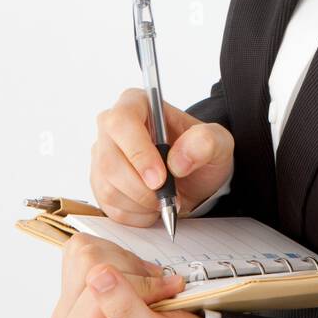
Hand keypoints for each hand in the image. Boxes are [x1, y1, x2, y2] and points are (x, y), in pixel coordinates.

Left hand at [51, 232, 204, 317]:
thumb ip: (124, 308)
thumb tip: (98, 276)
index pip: (95, 284)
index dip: (136, 284)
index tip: (160, 295)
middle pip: (86, 261)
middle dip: (130, 271)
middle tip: (153, 293)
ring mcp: (69, 299)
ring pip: (86, 249)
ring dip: (127, 263)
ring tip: (146, 289)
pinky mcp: (77, 281)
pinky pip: (89, 246)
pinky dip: (120, 256)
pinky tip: (135, 279)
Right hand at [90, 87, 234, 225]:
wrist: (193, 178)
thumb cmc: (200, 152)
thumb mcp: (218, 142)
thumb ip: (206, 142)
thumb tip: (178, 161)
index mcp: (136, 103)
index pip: (122, 122)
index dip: (138, 152)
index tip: (160, 178)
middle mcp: (111, 126)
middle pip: (110, 160)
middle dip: (142, 187)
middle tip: (169, 196)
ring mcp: (101, 155)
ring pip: (108, 187)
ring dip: (141, 203)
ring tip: (164, 199)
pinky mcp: (99, 183)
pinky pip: (108, 206)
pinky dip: (135, 214)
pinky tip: (152, 206)